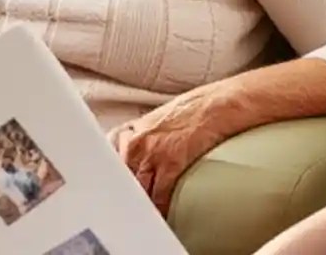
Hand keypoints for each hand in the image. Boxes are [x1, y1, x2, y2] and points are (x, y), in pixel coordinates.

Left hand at [108, 88, 233, 215]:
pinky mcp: (171, 163)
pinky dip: (160, 209)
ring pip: (138, 191)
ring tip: (143, 220)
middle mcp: (134, 143)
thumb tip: (131, 163)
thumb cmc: (191, 112)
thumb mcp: (155, 122)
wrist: (217, 105)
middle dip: (123, 199)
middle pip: (120, 182)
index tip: (110, 198)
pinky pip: (159, 195)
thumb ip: (139, 141)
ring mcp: (152, 153)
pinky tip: (163, 216)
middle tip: (126, 214)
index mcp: (127, 133)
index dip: (108, 185)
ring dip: (141, 207)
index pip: (107, 167)